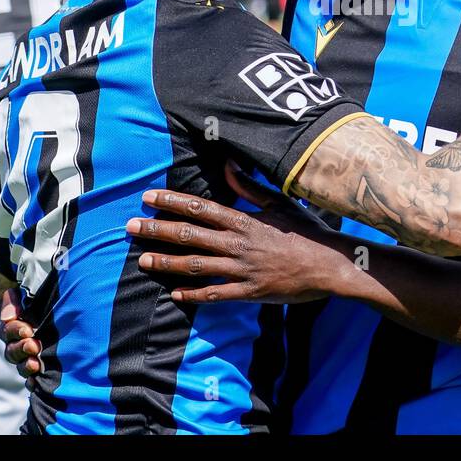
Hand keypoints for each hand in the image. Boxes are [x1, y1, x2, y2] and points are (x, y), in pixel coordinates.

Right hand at [0, 287, 42, 379]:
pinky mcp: (41, 368)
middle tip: (34, 345)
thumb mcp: (31, 294)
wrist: (68, 308)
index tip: (27, 329)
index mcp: (15, 326)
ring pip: (21, 366)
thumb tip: (7, 317)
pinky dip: (32, 382)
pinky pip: (32, 380)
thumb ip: (15, 301)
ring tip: (35, 364)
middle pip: (12, 351)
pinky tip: (35, 383)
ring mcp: (29, 357)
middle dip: (21, 348)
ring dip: (26, 366)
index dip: (15, 330)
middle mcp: (19, 343)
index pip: (7, 330)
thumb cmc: (47, 297)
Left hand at [128, 161, 347, 304]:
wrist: (330, 265)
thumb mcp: (280, 202)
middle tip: (130, 226)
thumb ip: (250, 186)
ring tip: (143, 260)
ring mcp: (243, 269)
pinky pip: (216, 294)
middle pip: (190, 235)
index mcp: (244, 220)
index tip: (148, 198)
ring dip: (167, 263)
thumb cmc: (306, 231)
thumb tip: (228, 164)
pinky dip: (194, 295)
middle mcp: (239, 243)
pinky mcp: (250, 292)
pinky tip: (175, 294)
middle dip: (157, 230)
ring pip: (197, 266)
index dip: (172, 202)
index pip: (200, 208)